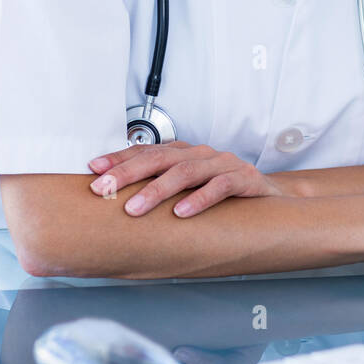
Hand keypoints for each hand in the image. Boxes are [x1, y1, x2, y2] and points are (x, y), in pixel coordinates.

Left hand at [87, 141, 293, 217]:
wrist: (269, 196)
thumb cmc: (223, 194)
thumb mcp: (188, 190)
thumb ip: (159, 190)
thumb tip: (117, 204)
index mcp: (184, 153)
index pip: (145, 151)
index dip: (118, 159)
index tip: (93, 169)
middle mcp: (201, 154)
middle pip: (159, 158)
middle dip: (127, 173)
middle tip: (103, 189)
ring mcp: (223, 165)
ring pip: (185, 171)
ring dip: (156, 190)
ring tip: (134, 208)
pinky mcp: (244, 179)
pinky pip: (220, 187)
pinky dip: (199, 199)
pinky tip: (182, 212)